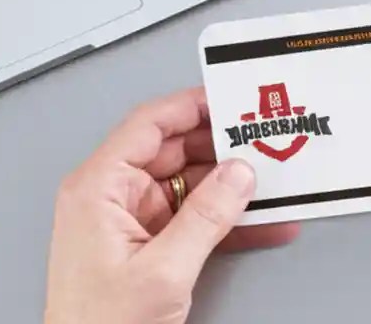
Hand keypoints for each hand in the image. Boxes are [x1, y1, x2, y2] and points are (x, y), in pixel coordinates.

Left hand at [44, 87, 299, 323]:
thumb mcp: (162, 270)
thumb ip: (206, 217)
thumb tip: (239, 174)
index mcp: (98, 188)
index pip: (148, 125)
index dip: (191, 106)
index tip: (230, 99)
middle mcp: (112, 198)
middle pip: (174, 151)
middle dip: (222, 146)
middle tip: (263, 139)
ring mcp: (132, 222)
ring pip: (192, 184)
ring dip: (232, 186)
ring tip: (273, 179)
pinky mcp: (150, 245)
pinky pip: (196, 218)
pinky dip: (229, 220)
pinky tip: (263, 221)